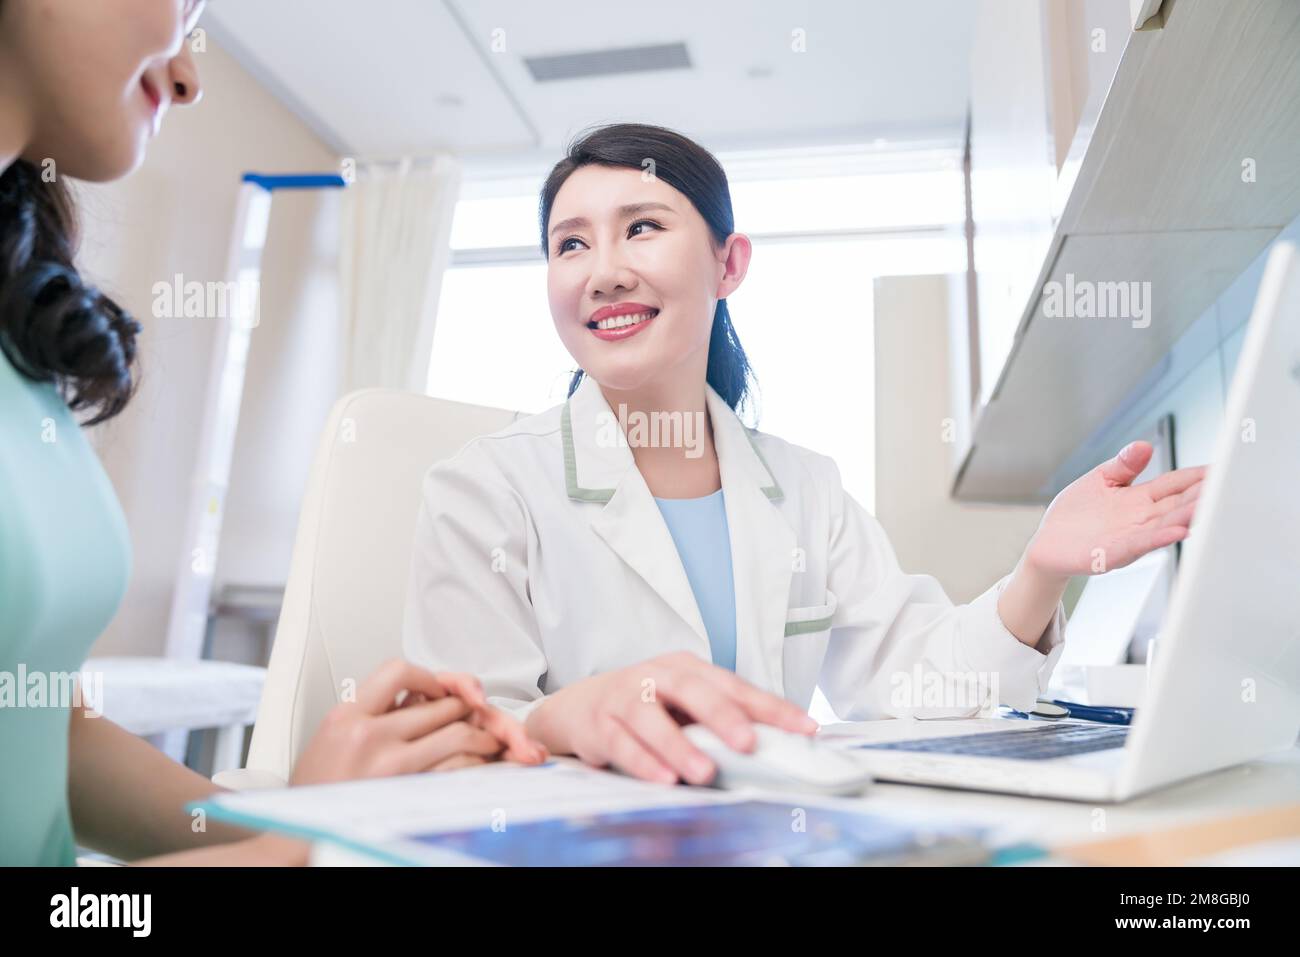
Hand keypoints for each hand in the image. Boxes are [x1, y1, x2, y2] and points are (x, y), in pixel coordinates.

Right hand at [291, 659, 546, 785]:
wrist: (296, 839)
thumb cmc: (317, 793)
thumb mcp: (333, 738)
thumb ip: (373, 714)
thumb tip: (425, 698)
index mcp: (346, 716)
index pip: (398, 671)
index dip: (429, 676)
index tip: (439, 690)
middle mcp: (367, 735)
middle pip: (442, 703)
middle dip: (469, 707)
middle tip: (481, 717)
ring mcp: (389, 765)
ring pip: (459, 731)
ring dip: (485, 736)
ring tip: (490, 742)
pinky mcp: (408, 794)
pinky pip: (458, 768)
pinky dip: (479, 764)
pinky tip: (482, 767)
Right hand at [525, 651, 817, 785]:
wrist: (582, 705)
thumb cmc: (648, 705)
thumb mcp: (685, 704)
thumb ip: (722, 718)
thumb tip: (777, 744)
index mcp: (688, 668)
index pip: (735, 686)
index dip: (771, 707)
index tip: (805, 729)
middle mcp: (658, 676)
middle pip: (694, 691)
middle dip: (723, 717)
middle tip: (748, 743)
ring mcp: (626, 697)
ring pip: (652, 719)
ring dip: (679, 746)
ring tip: (704, 772)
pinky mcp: (600, 724)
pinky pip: (622, 743)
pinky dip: (643, 762)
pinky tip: (664, 779)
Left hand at [1025, 441, 1204, 580]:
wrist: (1048, 544)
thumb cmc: (1076, 514)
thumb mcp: (1100, 480)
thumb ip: (1123, 464)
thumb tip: (1144, 444)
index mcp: (1138, 499)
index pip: (1173, 485)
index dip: (1195, 477)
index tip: (1220, 467)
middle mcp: (1140, 519)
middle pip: (1176, 505)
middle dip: (1201, 496)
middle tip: (1227, 485)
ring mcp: (1129, 537)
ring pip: (1164, 525)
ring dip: (1186, 517)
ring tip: (1207, 506)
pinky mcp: (1112, 553)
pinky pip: (1139, 545)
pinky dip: (1158, 538)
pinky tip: (1175, 532)